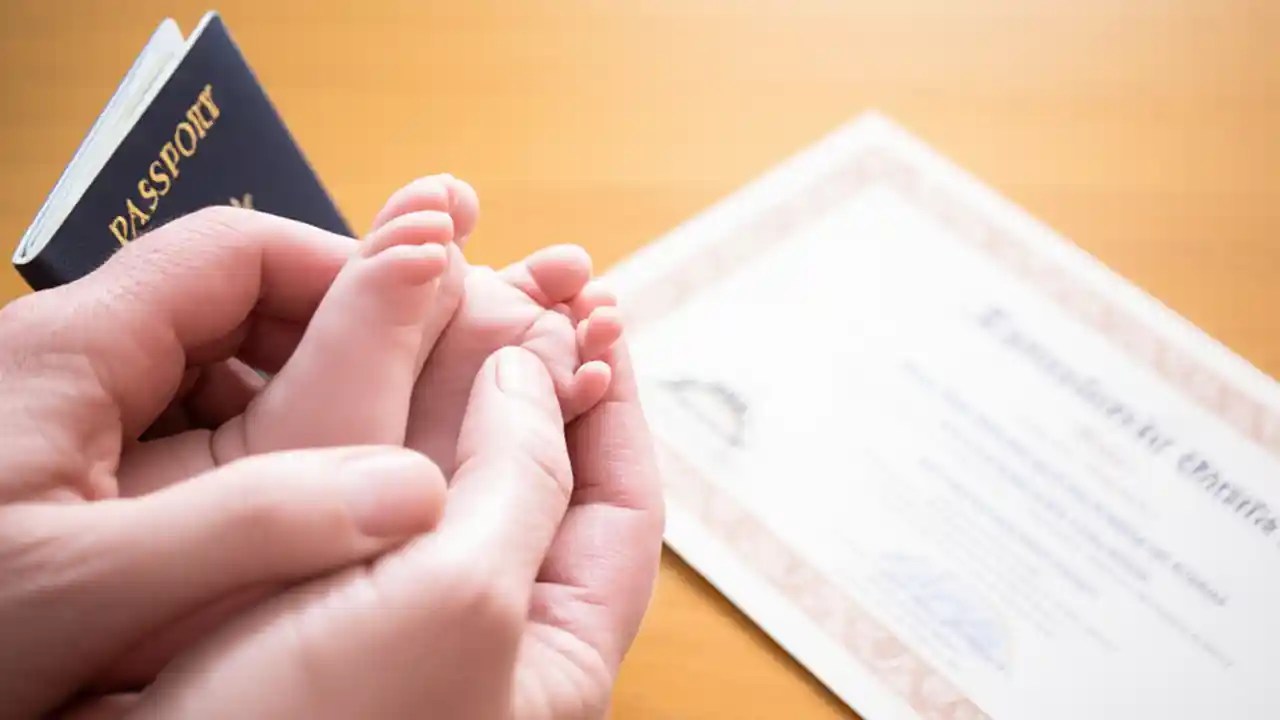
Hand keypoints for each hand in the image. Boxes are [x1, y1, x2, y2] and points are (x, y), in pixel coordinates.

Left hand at [0, 208, 446, 718]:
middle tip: (409, 399)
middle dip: (331, 338)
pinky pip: (187, 424)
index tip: (424, 321)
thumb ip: (253, 528)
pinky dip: (256, 448)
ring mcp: (70, 411)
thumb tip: (412, 489)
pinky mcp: (72, 462)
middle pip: (233, 300)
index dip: (342, 268)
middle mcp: (68, 359)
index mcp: (67, 348)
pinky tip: (288, 503)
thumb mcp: (92, 588)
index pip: (233, 249)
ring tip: (360, 460)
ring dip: (298, 399)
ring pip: (216, 366)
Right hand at [109, 344, 662, 718]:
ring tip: (454, 290)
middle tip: (521, 283)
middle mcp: (487, 628)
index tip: (599, 316)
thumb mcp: (460, 599)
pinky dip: (379, 416)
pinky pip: (372, 487)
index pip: (621, 502)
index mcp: (558, 650)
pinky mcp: (318, 595)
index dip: (613, 402)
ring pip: (448, 471)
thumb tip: (535, 372)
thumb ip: (519, 479)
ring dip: (451, 382)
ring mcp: (399, 610)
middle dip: (530, 376)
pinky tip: (365, 358)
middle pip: (535, 476)